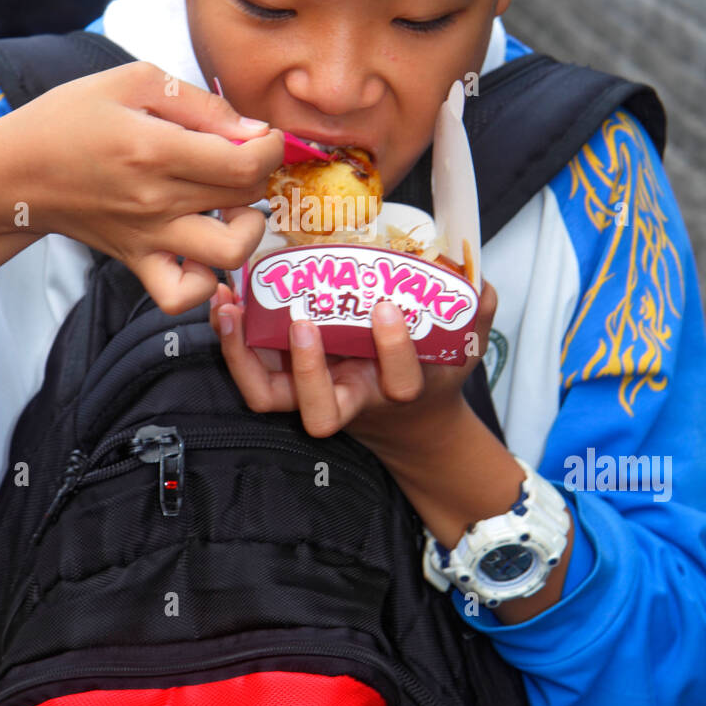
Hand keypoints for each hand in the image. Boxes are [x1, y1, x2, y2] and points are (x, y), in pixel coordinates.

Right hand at [0, 62, 284, 313]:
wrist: (15, 171)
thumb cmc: (71, 118)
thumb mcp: (133, 81)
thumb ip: (200, 103)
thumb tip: (252, 130)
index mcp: (157, 148)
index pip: (247, 161)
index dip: (272, 147)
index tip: (263, 135)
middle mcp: (157, 199)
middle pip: (248, 198)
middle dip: (262, 174)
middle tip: (244, 158)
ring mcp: (149, 236)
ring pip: (231, 254)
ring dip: (248, 230)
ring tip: (231, 206)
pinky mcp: (138, 261)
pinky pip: (184, 294)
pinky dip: (206, 282)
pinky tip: (204, 251)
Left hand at [210, 279, 497, 453]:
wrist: (406, 420)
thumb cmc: (429, 372)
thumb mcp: (461, 347)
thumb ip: (474, 316)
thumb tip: (479, 286)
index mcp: (399, 391)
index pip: (402, 383)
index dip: (394, 349)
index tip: (388, 307)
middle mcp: (351, 400)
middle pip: (321, 412)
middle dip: (309, 369)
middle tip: (302, 319)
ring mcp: (313, 395)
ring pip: (271, 398)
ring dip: (244, 356)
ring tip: (233, 307)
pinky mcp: (285, 384)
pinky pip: (252, 377)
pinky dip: (232, 344)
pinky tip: (226, 303)